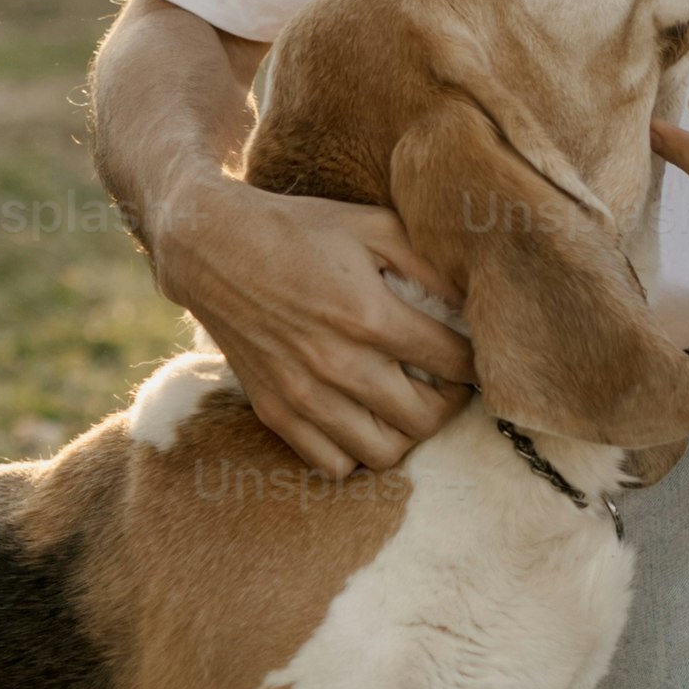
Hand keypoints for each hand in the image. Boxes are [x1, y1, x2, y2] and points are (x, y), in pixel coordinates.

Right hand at [145, 173, 472, 477]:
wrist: (213, 248)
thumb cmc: (300, 230)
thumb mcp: (373, 225)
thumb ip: (428, 264)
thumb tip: (473, 302)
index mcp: (369, 315)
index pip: (453, 362)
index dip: (475, 361)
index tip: (470, 353)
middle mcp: (338, 364)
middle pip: (426, 418)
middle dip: (450, 402)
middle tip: (446, 382)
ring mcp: (304, 395)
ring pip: (384, 453)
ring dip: (406, 434)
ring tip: (406, 404)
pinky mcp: (276, 412)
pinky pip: (332, 463)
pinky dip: (356, 451)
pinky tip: (362, 418)